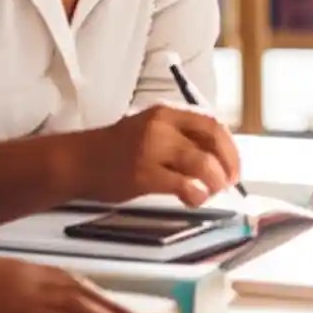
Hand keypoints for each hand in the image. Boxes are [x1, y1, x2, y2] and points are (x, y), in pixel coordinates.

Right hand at [0, 257, 139, 312]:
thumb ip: (4, 288)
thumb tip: (16, 305)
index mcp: (18, 268)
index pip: (64, 278)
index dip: (90, 291)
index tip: (108, 302)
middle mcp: (28, 279)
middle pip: (79, 290)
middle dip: (108, 305)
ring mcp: (23, 297)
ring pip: (76, 306)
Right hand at [75, 104, 240, 206]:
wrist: (78, 161)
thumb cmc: (118, 149)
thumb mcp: (152, 130)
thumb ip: (182, 138)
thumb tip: (220, 158)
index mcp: (167, 113)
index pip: (211, 124)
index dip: (229, 146)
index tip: (234, 165)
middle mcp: (162, 127)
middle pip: (212, 141)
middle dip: (228, 164)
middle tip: (230, 182)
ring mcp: (152, 150)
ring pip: (202, 163)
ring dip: (215, 181)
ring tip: (212, 192)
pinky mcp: (143, 174)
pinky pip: (183, 185)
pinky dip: (197, 194)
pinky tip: (194, 199)